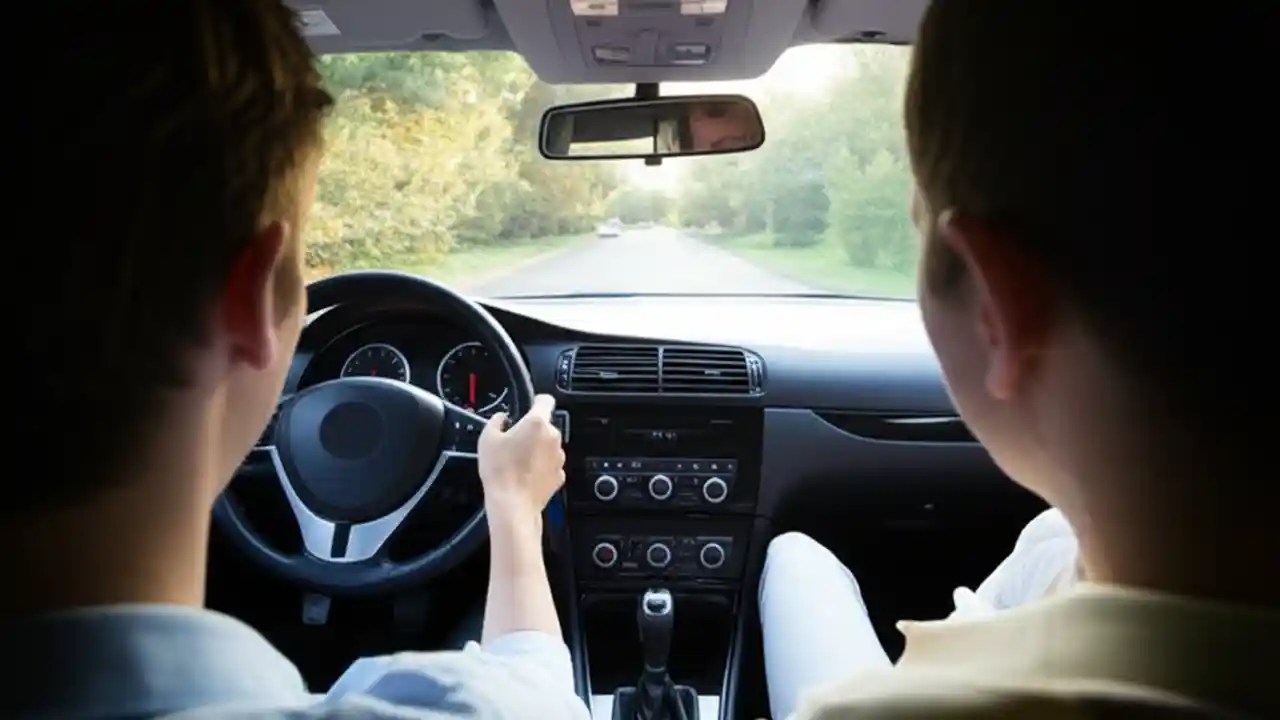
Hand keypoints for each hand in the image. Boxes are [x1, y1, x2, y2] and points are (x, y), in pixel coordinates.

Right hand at [478, 394, 565, 519]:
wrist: (512, 504)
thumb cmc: (500, 471)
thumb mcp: (487, 439)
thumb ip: (496, 421)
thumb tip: (501, 418)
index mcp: (536, 423)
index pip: (546, 400)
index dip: (537, 400)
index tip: (531, 404)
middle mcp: (552, 437)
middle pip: (545, 426)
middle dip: (532, 431)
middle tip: (513, 441)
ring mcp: (558, 457)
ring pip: (548, 446)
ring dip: (537, 449)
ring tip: (517, 461)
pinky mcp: (559, 474)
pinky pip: (550, 464)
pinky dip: (541, 466)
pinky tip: (525, 474)